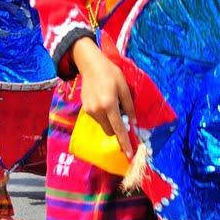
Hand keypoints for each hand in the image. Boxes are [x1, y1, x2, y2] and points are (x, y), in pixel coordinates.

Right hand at [73, 38, 134, 157]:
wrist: (90, 65)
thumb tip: (133, 122)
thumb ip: (129, 106)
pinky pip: (98, 118)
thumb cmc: (110, 73)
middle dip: (117, 129)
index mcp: (109, 105)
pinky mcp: (85, 108)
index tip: (130, 155)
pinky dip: (103, 115)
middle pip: (110, 131)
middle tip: (122, 116)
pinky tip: (104, 101)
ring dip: (110, 121)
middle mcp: (98, 110)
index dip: (125, 142)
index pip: (119, 129)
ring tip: (112, 104)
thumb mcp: (124, 87)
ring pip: (103, 125)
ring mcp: (89, 110)